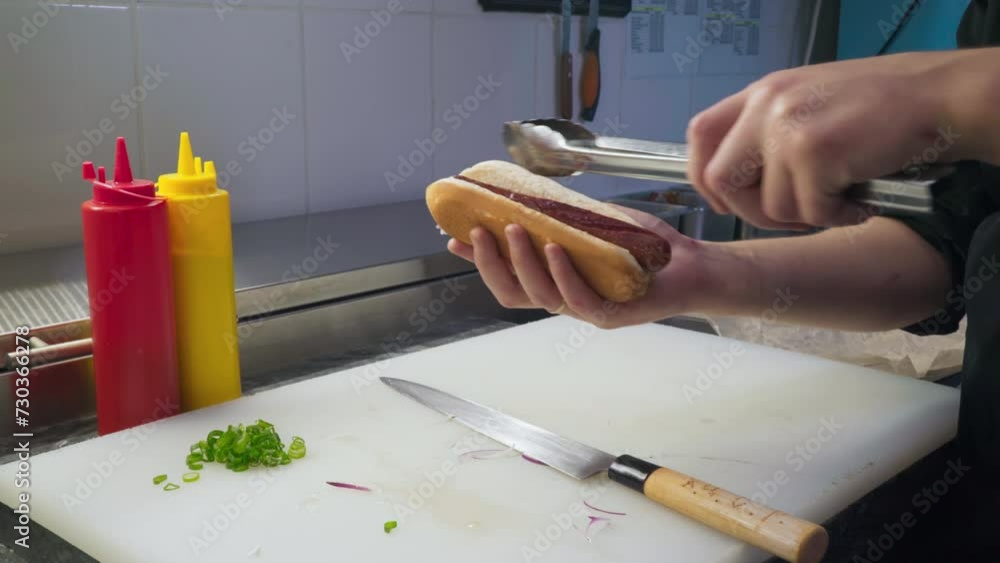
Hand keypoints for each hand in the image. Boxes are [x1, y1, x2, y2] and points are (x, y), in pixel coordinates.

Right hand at [446, 205, 702, 328]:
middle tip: (476, 231)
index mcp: (558, 281)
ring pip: (540, 296)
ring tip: (513, 230)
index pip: (509, 277)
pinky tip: (554, 248)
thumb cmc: (649, 247)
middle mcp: (567, 298)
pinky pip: (578, 300)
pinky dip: (562, 274)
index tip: (453, 237)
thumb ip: (565, 215)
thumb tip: (528, 192)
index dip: (480, 261)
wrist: (694, 264)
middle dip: (490, 263)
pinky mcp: (613, 314)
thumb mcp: (597, 222)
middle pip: (514, 293)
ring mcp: (588, 310)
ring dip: (521, 262)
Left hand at [687, 52, 958, 228]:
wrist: (938, 97)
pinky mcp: (814, 152)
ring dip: (806, 216)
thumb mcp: (810, 102)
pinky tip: (861, 201)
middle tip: (793, 214)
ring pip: (768, 205)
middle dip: (752, 211)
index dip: (704, 176)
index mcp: (762, 92)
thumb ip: (769, 131)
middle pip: (721, 179)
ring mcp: (788, 127)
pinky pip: (808, 212)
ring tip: (841, 199)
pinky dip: (837, 217)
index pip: (701, 133)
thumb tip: (734, 183)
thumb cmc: (881, 107)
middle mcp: (767, 105)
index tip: (726, 200)